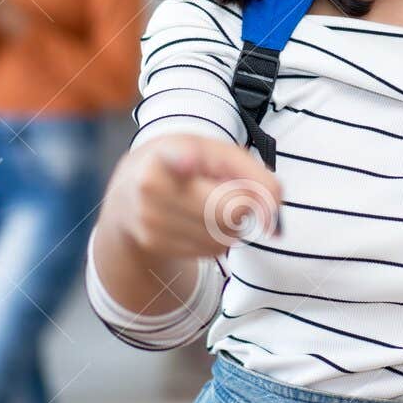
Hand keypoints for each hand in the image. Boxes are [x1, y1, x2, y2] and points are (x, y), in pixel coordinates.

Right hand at [104, 133, 283, 261]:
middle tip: (224, 187)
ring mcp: (151, 219)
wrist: (129, 194)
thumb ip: (256, 176)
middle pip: (231, 209)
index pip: (177, 155)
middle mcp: (153, 186)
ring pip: (225, 235)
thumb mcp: (219, 154)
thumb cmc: (187, 165)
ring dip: (231, 223)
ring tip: (206, 201)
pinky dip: (217, 237)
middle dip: (242, 202)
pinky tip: (197, 220)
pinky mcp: (155, 245)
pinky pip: (212, 251)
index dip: (185, 159)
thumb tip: (274, 223)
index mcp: (168, 152)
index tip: (186, 160)